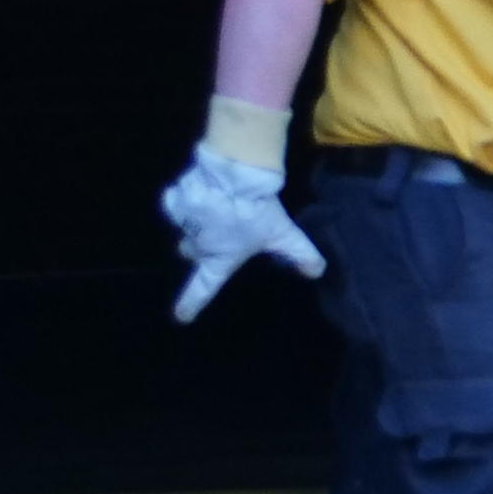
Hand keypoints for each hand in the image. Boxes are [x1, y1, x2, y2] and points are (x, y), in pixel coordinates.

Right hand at [161, 148, 323, 323]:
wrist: (233, 177)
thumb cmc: (257, 211)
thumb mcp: (284, 234)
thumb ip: (301, 254)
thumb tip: (316, 271)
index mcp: (219, 259)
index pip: (203, 287)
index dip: (192, 303)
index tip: (181, 316)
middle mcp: (197, 245)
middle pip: (192, 253)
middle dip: (201, 249)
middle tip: (219, 237)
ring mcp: (183, 224)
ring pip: (185, 229)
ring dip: (196, 223)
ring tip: (215, 209)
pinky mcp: (176, 201)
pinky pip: (177, 205)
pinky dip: (186, 202)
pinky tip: (200, 194)